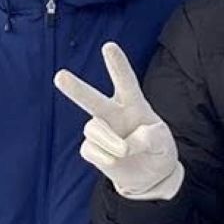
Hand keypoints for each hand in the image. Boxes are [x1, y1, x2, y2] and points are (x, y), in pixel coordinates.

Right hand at [54, 42, 182, 200]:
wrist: (150, 177)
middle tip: (59, 76)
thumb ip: (152, 137)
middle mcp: (114, 113)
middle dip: (76, 88)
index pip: (125, 81)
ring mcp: (101, 130)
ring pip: (93, 128)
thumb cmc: (158, 151)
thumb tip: (128, 142)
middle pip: (92, 99)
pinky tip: (115, 161)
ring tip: (123, 151)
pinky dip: (103, 156)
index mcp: (134, 104)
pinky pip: (89, 149)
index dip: (117, 64)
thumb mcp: (164, 143)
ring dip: (109, 140)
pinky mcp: (92, 148)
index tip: (108, 46)